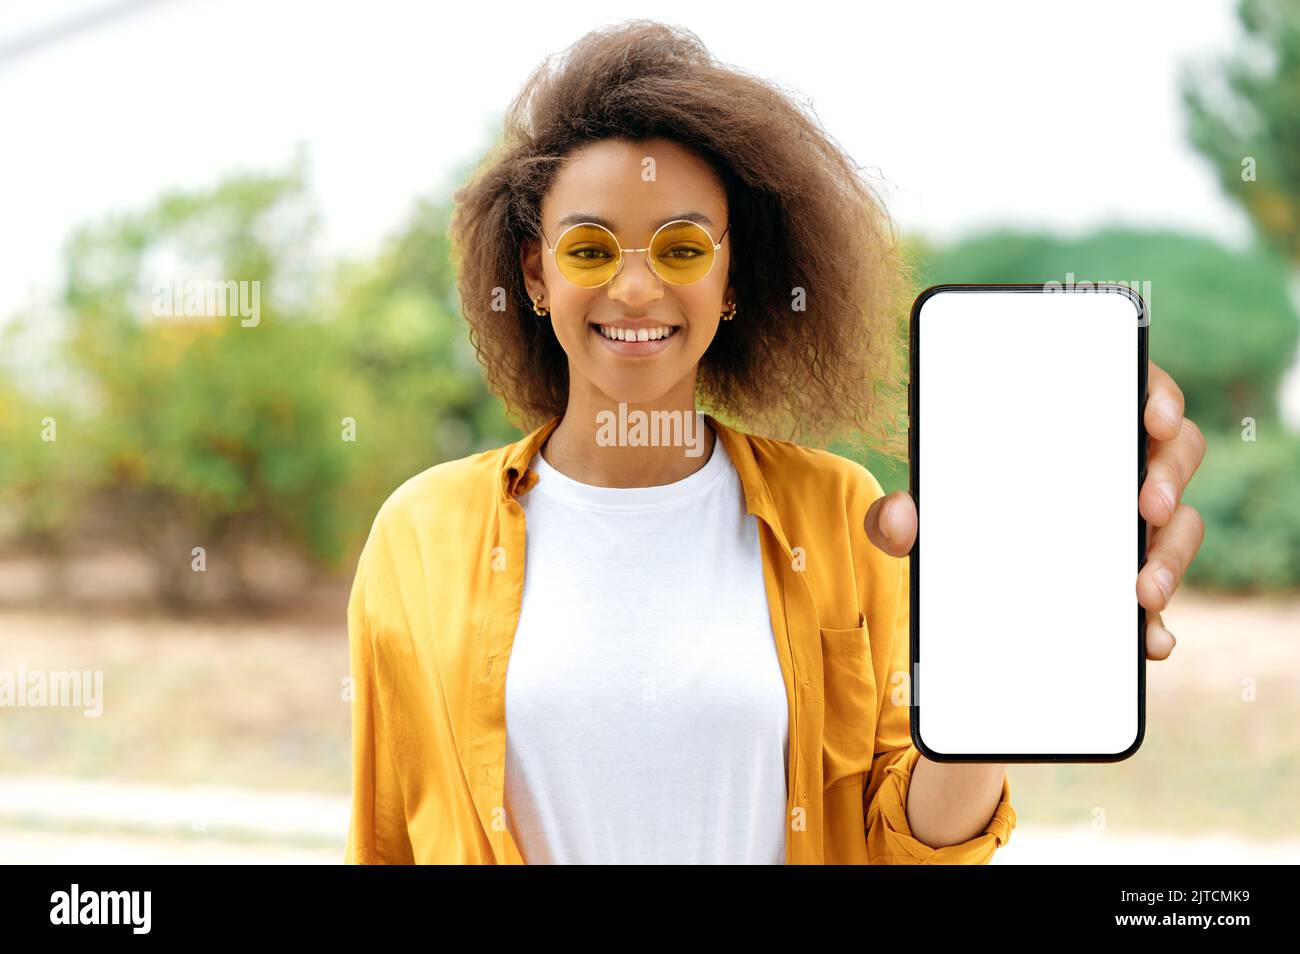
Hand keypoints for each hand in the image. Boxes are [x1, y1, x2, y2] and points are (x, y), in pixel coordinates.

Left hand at [864, 358, 1205, 661]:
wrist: (961, 561)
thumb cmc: (954, 503)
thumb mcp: (923, 508)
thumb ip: (898, 514)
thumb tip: (893, 519)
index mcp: (1080, 419)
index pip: (1138, 388)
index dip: (1156, 397)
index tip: (1150, 418)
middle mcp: (1119, 460)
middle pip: (1175, 454)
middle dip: (1168, 479)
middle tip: (1147, 508)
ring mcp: (1132, 515)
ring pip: (1179, 523)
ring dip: (1172, 554)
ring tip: (1143, 589)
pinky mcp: (1131, 566)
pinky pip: (1158, 587)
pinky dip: (1158, 618)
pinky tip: (1150, 640)